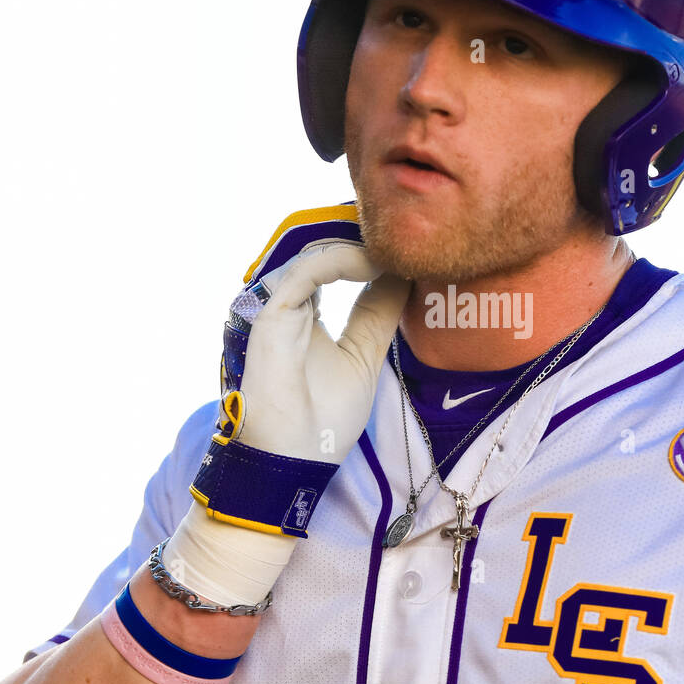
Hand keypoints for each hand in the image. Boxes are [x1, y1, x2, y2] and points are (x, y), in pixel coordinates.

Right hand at [234, 241, 409, 463]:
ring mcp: (281, 306)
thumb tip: (405, 275)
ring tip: (397, 242)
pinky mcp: (274, 311)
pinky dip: (344, 259)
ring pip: (319, 252)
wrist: (295, 457)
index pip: (338, 265)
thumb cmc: (325, 418)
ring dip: (360, 243)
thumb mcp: (365, 355)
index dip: (371, 249)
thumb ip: (378, 313)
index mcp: (308, 314)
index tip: (410, 243)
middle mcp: (291, 304)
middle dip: (365, 234)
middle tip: (405, 226)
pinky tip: (375, 262)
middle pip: (327, 250)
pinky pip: (310, 269)